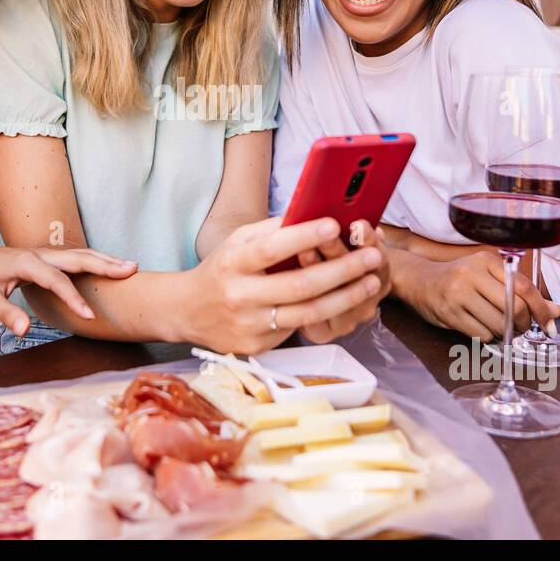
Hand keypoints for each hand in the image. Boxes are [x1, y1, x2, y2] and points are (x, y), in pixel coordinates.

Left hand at [0, 245, 136, 335]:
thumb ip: (5, 314)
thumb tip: (24, 331)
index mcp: (26, 262)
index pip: (56, 280)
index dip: (73, 298)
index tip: (89, 316)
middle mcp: (41, 253)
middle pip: (78, 257)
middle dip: (104, 264)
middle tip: (131, 270)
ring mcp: (48, 253)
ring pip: (82, 254)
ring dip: (106, 260)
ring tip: (132, 267)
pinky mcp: (52, 258)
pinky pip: (79, 258)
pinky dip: (98, 261)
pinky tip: (114, 267)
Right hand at [186, 216, 383, 355]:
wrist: (188, 312)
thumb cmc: (221, 269)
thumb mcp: (237, 242)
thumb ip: (271, 230)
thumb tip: (312, 214)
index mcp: (233, 263)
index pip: (272, 249)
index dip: (304, 237)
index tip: (334, 225)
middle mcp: (240, 296)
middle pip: (300, 286)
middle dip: (342, 270)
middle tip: (371, 257)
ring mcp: (250, 325)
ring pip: (308, 313)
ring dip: (346, 297)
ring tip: (372, 282)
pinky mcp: (259, 346)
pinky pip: (300, 329)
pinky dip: (328, 315)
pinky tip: (349, 302)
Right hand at [393, 250, 559, 342]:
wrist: (418, 280)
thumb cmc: (459, 280)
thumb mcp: (489, 278)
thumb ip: (523, 294)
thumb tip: (559, 311)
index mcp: (487, 260)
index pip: (524, 287)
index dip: (542, 310)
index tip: (550, 325)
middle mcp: (472, 273)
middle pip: (514, 308)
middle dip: (523, 324)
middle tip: (521, 329)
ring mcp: (459, 293)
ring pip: (498, 324)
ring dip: (504, 333)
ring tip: (496, 327)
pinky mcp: (449, 312)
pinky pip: (481, 334)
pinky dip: (487, 337)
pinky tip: (480, 328)